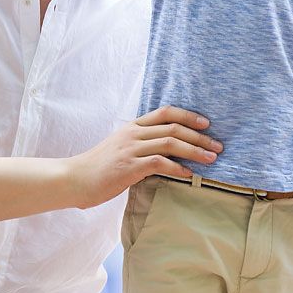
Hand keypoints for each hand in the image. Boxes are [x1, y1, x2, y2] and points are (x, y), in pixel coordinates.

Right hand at [64, 106, 220, 209]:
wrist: (74, 179)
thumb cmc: (99, 168)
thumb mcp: (121, 148)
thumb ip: (141, 145)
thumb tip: (168, 153)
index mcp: (132, 126)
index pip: (166, 113)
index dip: (189, 115)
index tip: (207, 124)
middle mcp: (133, 133)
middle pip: (174, 127)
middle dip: (199, 137)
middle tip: (218, 146)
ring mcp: (131, 149)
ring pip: (170, 143)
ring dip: (194, 151)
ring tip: (211, 159)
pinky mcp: (129, 167)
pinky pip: (159, 163)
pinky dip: (178, 168)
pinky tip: (189, 174)